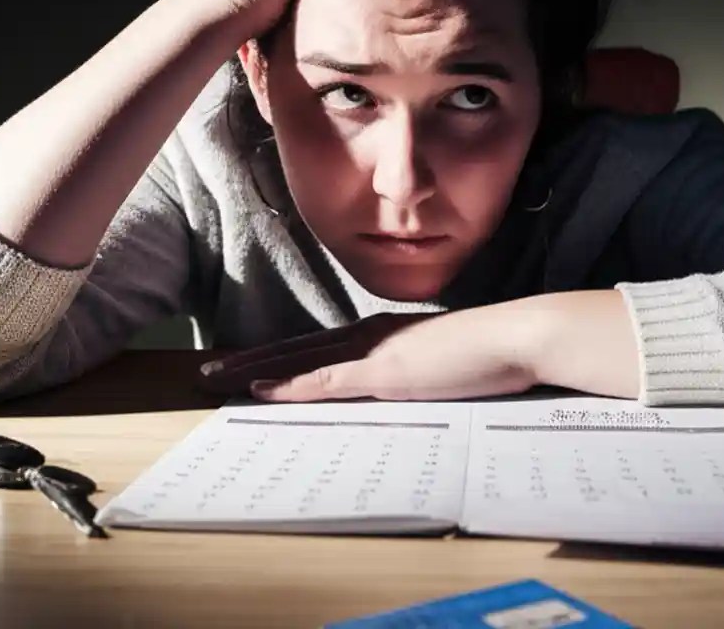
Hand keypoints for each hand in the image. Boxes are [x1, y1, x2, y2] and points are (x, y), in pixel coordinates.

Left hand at [198, 306, 545, 401]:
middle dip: (251, 360)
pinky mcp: (382, 372)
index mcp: (381, 332)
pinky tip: (261, 391)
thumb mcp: (441, 359)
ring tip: (217, 379)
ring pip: (299, 360)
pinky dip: (290, 386)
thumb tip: (408, 379)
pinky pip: (325, 382)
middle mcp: (368, 335)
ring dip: (256, 370)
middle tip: (211, 370)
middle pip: (296, 348)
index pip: (318, 345)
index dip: (281, 355)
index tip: (249, 365)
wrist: (512, 336)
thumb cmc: (488, 349)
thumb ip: (417, 366)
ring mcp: (373, 352)